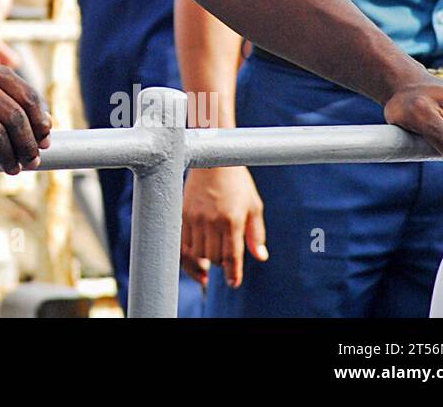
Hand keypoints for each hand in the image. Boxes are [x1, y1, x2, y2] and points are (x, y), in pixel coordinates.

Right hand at [181, 166, 266, 288]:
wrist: (212, 160)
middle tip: (223, 259)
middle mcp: (212, 221)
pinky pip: (183, 242)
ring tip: (209, 256)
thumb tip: (260, 257)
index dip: (233, 274)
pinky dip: (189, 251)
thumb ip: (256, 234)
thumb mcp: (254, 206)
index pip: (232, 257)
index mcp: (232, 220)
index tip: (233, 283)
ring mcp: (194, 217)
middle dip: (220, 262)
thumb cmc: (237, 182)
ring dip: (205, 258)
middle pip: (214, 257)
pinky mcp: (181, 213)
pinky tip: (195, 253)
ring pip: (197, 252)